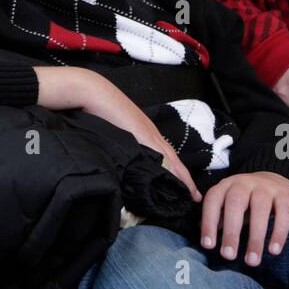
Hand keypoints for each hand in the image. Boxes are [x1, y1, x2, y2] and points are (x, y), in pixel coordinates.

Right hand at [37, 66, 201, 201]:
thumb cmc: (100, 108)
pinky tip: (176, 181)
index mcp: (145, 131)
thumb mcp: (114, 130)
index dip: (176, 171)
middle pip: (173, 158)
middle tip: (195, 196)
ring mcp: (148, 133)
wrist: (94, 92)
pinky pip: (161, 155)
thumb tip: (121, 161)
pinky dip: (171, 169)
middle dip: (184, 178)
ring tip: (191, 193)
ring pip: (171, 158)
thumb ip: (121, 143)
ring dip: (182, 176)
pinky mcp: (142, 135)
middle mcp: (150, 132)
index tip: (184, 186)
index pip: (166, 154)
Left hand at [200, 171, 288, 265]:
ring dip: (256, 237)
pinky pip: (283, 214)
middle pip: (235, 203)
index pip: (213, 201)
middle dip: (231, 231)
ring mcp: (265, 187)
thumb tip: (206, 241)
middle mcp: (243, 183)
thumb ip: (217, 218)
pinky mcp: (284, 195)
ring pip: (260, 209)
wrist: (274, 179)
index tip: (208, 246)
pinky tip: (274, 251)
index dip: (209, 222)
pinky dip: (279, 233)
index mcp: (225, 186)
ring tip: (252, 260)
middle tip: (228, 256)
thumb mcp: (227, 202)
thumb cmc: (245, 199)